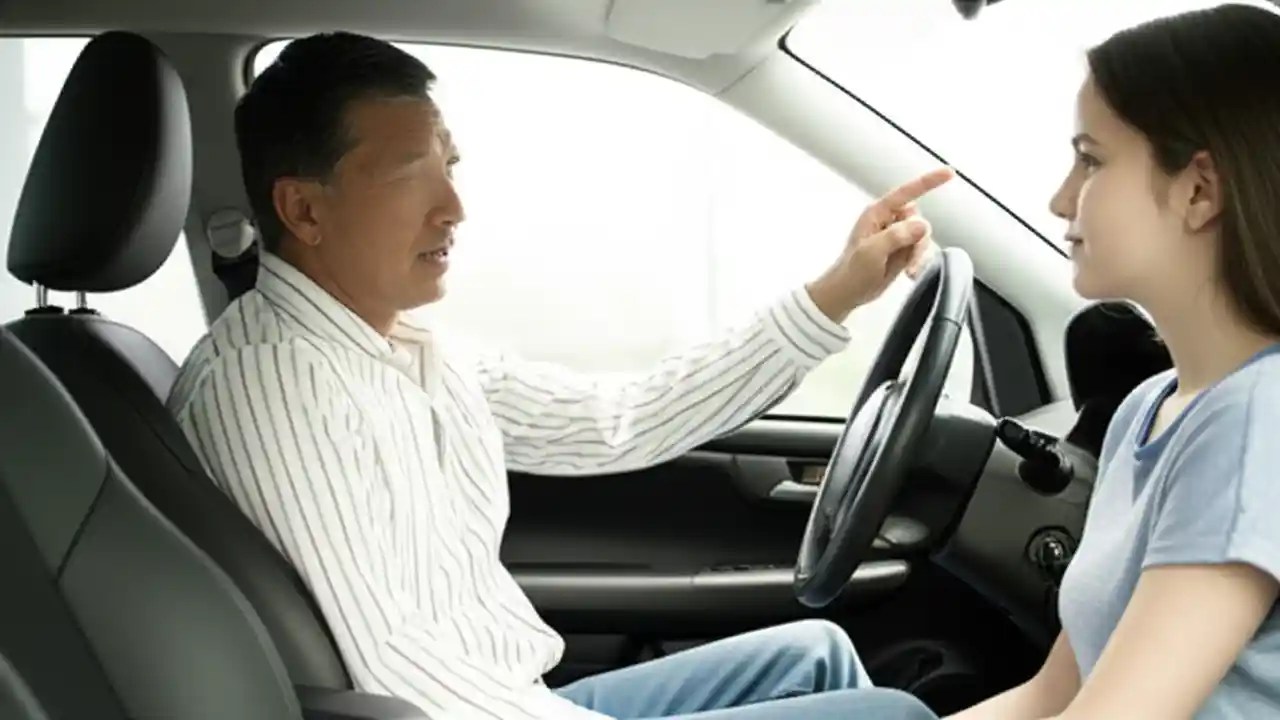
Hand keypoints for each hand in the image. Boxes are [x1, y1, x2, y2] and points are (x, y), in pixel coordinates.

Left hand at [807, 167, 953, 321]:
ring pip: (922, 237)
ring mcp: (896, 236)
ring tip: (909, 269)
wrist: (848, 293)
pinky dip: (919, 261)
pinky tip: (911, 273)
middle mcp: (888, 221)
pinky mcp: (902, 250)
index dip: (928, 182)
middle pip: (919, 219)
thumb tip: (921, 225)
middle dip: (919, 239)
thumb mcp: (872, 252)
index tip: (948, 173)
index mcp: (877, 213)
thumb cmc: (851, 271)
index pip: (906, 192)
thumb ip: (896, 236)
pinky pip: (921, 250)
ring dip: (918, 254)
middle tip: (910, 257)